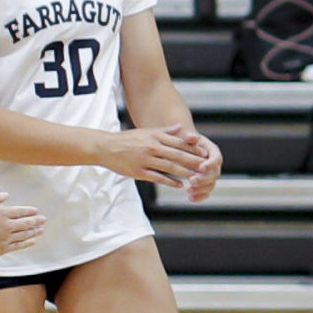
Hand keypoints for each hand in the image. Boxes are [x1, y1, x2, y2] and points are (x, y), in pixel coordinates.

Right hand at [0, 191, 46, 261]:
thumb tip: (6, 195)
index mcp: (2, 213)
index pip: (20, 211)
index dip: (29, 211)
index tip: (36, 211)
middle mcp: (7, 226)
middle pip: (25, 223)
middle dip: (36, 221)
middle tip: (44, 220)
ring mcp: (5, 239)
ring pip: (24, 235)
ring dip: (34, 232)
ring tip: (41, 230)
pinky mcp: (1, 249)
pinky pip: (18, 246)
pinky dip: (27, 243)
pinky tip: (32, 242)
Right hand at [93, 123, 207, 185]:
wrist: (106, 147)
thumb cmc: (127, 139)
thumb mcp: (146, 131)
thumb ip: (164, 131)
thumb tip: (180, 127)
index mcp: (155, 136)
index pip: (178, 142)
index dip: (193, 149)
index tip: (205, 153)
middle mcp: (152, 147)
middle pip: (177, 155)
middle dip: (193, 162)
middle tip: (206, 167)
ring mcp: (145, 160)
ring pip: (169, 167)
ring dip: (184, 173)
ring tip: (196, 178)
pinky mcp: (139, 171)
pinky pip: (157, 177)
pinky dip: (170, 181)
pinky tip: (179, 185)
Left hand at [184, 131, 222, 201]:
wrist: (183, 148)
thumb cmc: (186, 141)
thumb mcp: (187, 137)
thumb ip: (190, 138)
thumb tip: (191, 137)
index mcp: (213, 152)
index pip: (217, 159)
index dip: (210, 164)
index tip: (201, 168)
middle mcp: (214, 166)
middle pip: (214, 175)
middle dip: (203, 179)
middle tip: (192, 180)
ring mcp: (210, 176)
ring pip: (210, 186)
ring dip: (200, 190)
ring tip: (188, 190)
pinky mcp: (205, 185)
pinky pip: (205, 193)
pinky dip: (199, 197)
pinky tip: (190, 198)